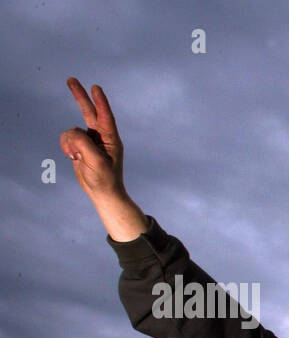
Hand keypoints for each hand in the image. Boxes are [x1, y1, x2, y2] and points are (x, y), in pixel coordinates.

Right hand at [61, 78, 124, 199]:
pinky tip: (73, 158)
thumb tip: (73, 132)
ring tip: (77, 157)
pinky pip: (67, 139)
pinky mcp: (80, 147)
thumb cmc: (105, 179)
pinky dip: (66, 147)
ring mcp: (89, 141)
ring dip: (70, 143)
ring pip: (71, 131)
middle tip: (71, 80)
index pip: (105, 116)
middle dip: (80, 96)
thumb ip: (83, 143)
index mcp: (111, 139)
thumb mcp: (96, 161)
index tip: (96, 88)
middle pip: (89, 112)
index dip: (100, 102)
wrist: (102, 194)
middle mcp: (101, 137)